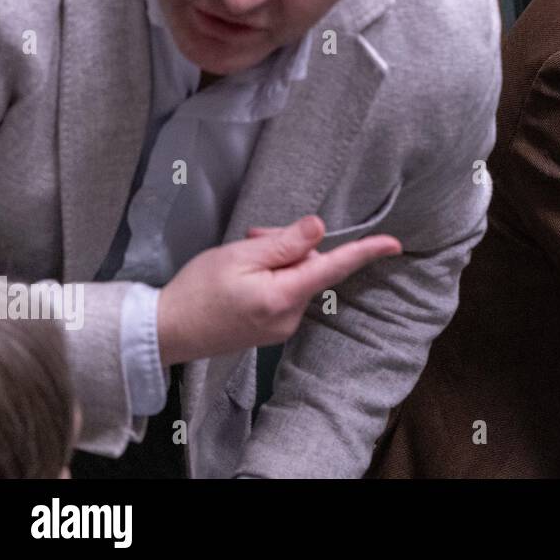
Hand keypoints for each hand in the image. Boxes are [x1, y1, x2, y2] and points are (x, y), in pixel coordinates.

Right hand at [157, 215, 400, 365]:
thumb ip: (284, 243)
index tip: (394, 244)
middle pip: (311, 266)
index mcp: (284, 297)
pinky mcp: (271, 330)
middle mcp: (290, 317)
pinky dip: (271, 277)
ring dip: (277, 259)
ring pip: (297, 278)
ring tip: (242, 257)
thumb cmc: (198, 290)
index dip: (365, 252)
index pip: (334, 268)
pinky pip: (285, 293)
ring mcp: (281, 327)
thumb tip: (321, 228)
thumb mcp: (239, 255)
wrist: (165, 331)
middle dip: (289, 245)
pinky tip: (244, 275)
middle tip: (254, 236)